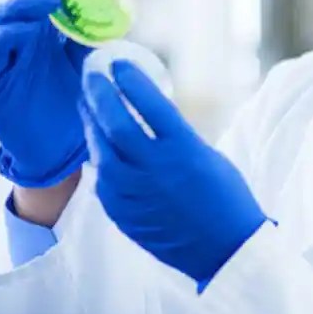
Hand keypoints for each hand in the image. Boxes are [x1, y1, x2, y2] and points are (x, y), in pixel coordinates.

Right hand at [0, 0, 91, 187]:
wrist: (54, 152)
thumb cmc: (70, 107)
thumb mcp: (86, 68)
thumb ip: (89, 40)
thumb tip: (109, 12)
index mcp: (43, 30)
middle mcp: (20, 37)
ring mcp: (3, 56)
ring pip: (3, 18)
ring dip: (24, 5)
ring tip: (49, 2)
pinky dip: (4, 37)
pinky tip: (22, 33)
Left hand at [80, 61, 266, 286]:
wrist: (224, 250)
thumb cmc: (223, 196)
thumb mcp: (204, 153)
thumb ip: (170, 133)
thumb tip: (140, 106)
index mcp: (182, 150)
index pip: (148, 102)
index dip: (129, 78)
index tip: (119, 63)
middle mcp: (153, 170)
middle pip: (113, 122)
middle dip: (98, 92)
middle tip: (92, 74)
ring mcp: (133, 194)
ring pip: (99, 149)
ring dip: (91, 122)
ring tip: (88, 104)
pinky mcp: (120, 213)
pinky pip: (101, 177)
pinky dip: (98, 155)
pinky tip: (97, 142)